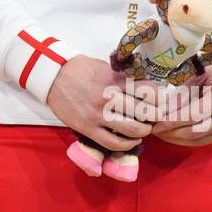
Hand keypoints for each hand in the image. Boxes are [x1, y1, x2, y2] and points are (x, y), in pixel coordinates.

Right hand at [46, 55, 166, 151]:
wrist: (51, 76)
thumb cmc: (77, 68)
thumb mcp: (103, 66)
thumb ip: (120, 77)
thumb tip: (139, 85)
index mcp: (113, 80)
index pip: (147, 90)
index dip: (159, 97)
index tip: (159, 101)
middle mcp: (108, 98)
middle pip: (143, 112)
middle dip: (154, 116)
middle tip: (154, 117)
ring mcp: (98, 115)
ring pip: (132, 130)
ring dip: (144, 132)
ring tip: (144, 129)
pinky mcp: (88, 128)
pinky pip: (113, 143)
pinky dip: (127, 145)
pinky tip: (132, 141)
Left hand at [150, 55, 211, 146]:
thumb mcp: (201, 75)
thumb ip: (183, 93)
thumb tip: (162, 111)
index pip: (194, 115)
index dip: (173, 122)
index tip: (156, 124)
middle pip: (196, 131)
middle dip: (172, 133)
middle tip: (153, 130)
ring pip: (199, 139)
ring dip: (178, 139)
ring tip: (160, 133)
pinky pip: (205, 140)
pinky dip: (188, 140)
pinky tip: (174, 135)